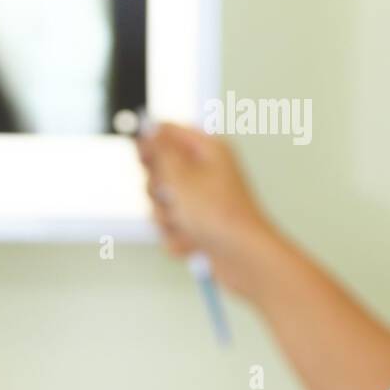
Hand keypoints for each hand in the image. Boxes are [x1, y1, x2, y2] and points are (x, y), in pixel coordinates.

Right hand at [136, 122, 277, 298]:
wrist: (245, 259)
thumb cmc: (222, 216)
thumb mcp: (181, 175)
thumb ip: (160, 151)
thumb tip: (148, 130)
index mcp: (208, 149)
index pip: (168, 132)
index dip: (150, 144)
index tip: (144, 159)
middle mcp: (205, 172)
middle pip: (159, 171)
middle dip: (158, 191)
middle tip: (173, 198)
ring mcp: (201, 200)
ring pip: (161, 203)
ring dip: (167, 219)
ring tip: (187, 225)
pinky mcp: (198, 225)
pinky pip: (171, 227)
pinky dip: (177, 237)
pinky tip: (194, 242)